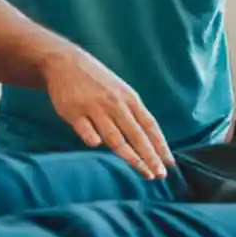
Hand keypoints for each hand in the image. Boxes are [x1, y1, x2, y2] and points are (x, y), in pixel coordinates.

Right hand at [42, 50, 175, 178]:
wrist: (66, 62)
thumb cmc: (98, 81)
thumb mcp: (120, 91)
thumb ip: (132, 114)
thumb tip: (149, 141)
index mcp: (129, 99)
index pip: (149, 125)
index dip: (160, 145)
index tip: (169, 163)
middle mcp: (115, 104)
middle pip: (136, 134)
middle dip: (150, 156)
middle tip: (160, 174)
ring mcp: (94, 108)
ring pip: (115, 137)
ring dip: (131, 156)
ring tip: (143, 171)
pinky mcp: (74, 112)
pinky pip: (85, 130)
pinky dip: (92, 138)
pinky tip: (97, 145)